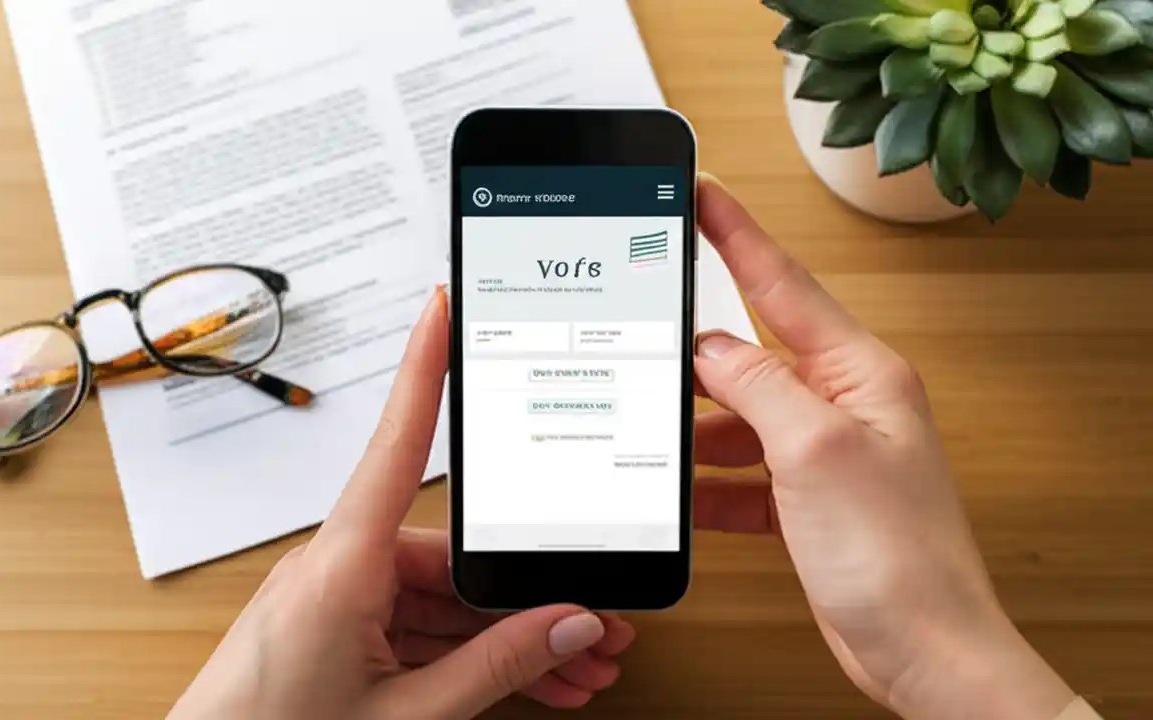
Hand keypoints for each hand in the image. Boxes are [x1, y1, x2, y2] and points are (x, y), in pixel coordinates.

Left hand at [169, 288, 633, 719]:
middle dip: (527, 595)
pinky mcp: (335, 626)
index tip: (441, 309)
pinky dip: (466, 653)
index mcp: (342, 565)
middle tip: (593, 625)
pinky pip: (415, 625)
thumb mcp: (408, 717)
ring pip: (441, 600)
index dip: (423, 367)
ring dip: (507, 636)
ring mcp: (335, 597)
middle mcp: (336, 566)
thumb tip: (569, 624)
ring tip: (572, 669)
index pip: (396, 442)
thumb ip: (496, 667)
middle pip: (451, 555)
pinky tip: (522, 678)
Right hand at [691, 175, 1074, 719]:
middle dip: (700, 352)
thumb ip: (758, 387)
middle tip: (647, 328)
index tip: (700, 193)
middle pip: (754, 354)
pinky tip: (685, 494)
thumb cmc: (896, 554)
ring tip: (655, 434)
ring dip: (699, 431)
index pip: (784, 284)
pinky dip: (711, 485)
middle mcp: (844, 405)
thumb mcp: (814, 450)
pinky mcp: (806, 501)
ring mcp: (824, 454)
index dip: (736, 235)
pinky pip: (743, 475)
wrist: (922, 648)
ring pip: (740, 418)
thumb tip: (712, 350)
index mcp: (862, 373)